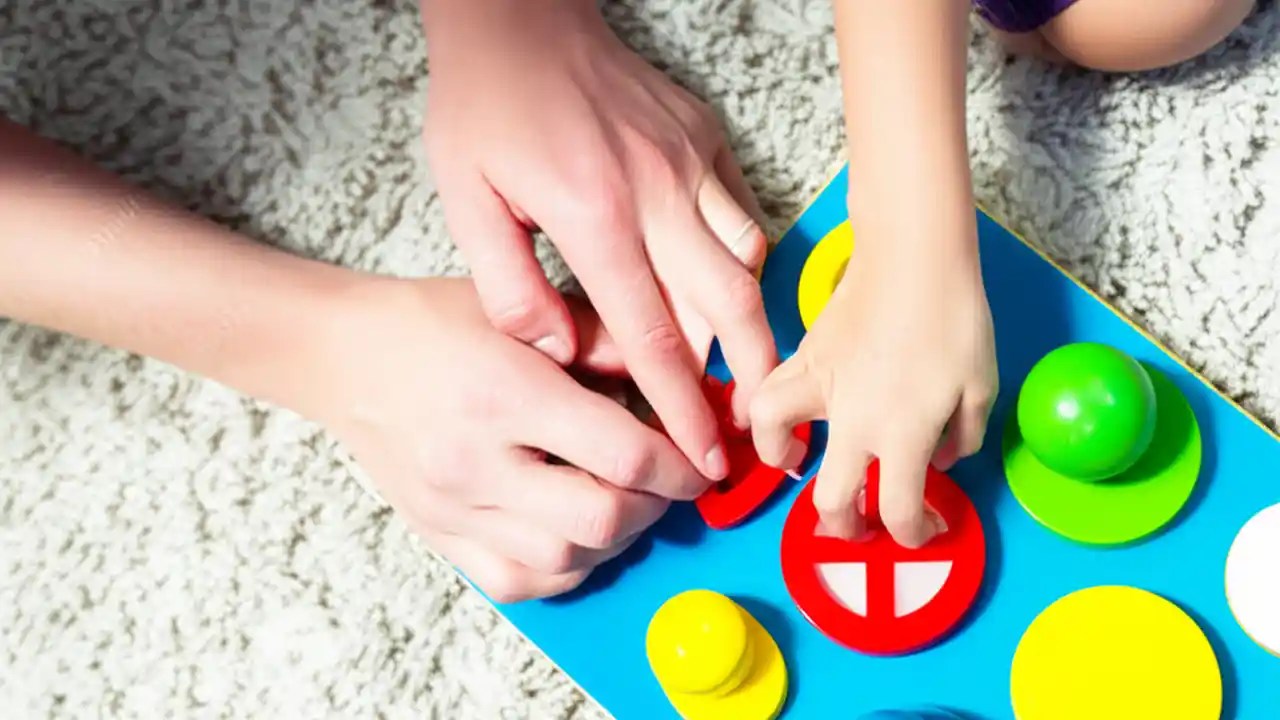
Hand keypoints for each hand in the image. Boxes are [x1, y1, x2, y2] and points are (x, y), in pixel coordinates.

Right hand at [296, 278, 707, 601]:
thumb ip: (605, 343)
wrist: (344, 357)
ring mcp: (454, 509)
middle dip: (654, 505)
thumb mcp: (522, 311)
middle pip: (601, 519)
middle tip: (665, 479)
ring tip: (622, 496)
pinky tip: (575, 525)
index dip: (681, 466)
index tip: (700, 460)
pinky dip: (566, 561)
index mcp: (504, 395)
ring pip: (566, 558)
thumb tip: (681, 382)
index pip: (623, 455)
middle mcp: (476, 462)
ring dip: (615, 536)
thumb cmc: (435, 324)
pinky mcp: (441, 537)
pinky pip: (521, 581)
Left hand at [422, 0, 777, 479]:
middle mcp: (657, 191)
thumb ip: (509, 287)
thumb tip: (559, 354)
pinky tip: (724, 289)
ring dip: (751, 323)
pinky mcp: (702, 137)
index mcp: (595, 216)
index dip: (684, 408)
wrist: (518, 19)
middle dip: (753, 379)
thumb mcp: (465, 198)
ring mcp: (689, 160)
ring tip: (748, 375)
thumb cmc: (486, 105)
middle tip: (761, 433)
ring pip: (746, 260)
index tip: (706, 456)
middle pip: (728, 307)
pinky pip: (742, 211)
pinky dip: (742, 260)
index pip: (655, 338)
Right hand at [749, 233, 997, 547]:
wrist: (915, 257)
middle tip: (859, 526)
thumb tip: (943, 459)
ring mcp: (821, 389)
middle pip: (833, 503)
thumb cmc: (956, 318)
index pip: (899, 511)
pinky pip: (769, 391)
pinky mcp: (804, 357)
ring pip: (774, 439)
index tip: (927, 528)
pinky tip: (780, 411)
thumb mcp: (981, 385)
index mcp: (904, 437)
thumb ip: (965, 436)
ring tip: (796, 459)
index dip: (914, 534)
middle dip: (846, 529)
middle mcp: (854, 424)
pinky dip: (764, 407)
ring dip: (781, 459)